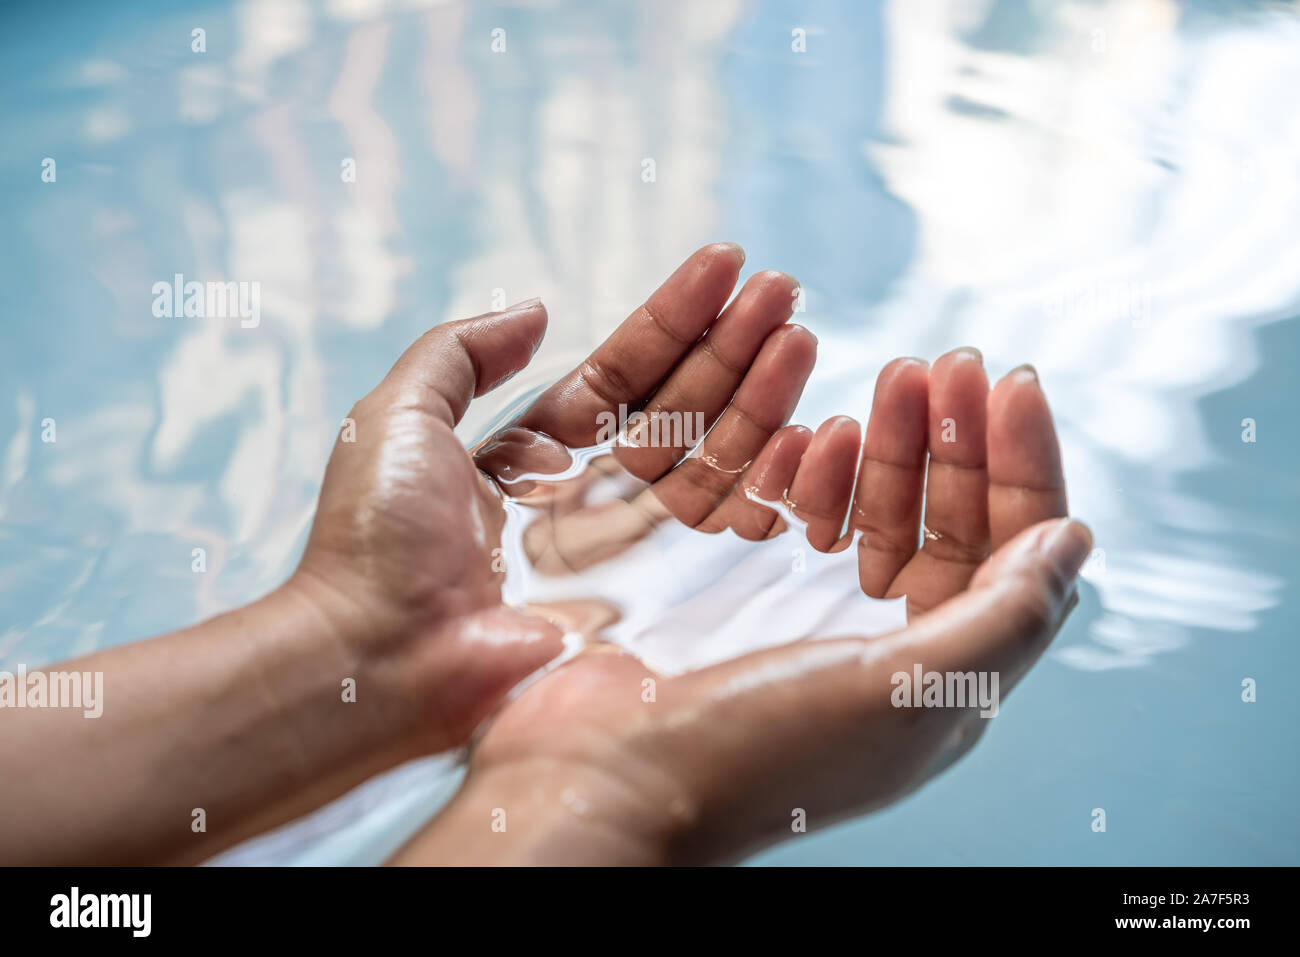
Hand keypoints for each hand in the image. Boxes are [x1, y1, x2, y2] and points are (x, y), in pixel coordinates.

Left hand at [292, 244, 815, 751]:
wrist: (382, 658)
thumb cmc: (379, 539)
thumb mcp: (399, 418)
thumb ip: (460, 353)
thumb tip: (533, 307)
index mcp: (537, 450)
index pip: (625, 370)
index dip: (675, 318)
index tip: (727, 264)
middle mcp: (589, 492)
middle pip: (679, 403)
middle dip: (732, 344)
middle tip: (785, 289)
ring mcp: (627, 544)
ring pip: (710, 453)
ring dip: (758, 393)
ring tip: (798, 334)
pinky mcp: (654, 593)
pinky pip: (722, 523)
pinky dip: (763, 474)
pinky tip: (800, 425)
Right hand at [391, 351, 1089, 864]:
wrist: (609, 776)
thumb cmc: (758, 752)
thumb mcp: (907, 691)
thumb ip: (1006, 615)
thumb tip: (1075, 540)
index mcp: (946, 677)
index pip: (1014, 552)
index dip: (1023, 465)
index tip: (1011, 382)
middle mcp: (893, 648)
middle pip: (951, 519)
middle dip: (956, 436)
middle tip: (946, 360)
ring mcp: (821, 619)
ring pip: (882, 510)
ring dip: (893, 440)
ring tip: (889, 375)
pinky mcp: (754, 595)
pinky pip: (808, 516)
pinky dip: (819, 471)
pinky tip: (819, 436)